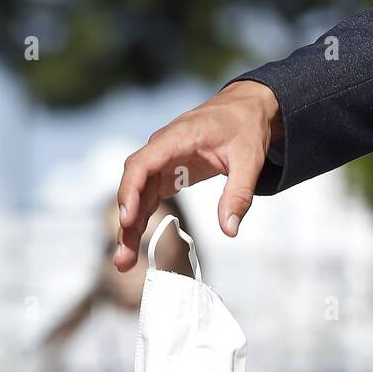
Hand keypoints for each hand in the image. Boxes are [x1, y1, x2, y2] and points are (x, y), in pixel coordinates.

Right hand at [114, 80, 282, 270]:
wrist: (244, 110)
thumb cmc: (244, 128)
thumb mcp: (249, 161)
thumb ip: (238, 195)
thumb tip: (229, 229)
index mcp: (177, 137)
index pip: (142, 163)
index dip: (130, 191)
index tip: (127, 219)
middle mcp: (162, 149)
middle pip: (134, 184)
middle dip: (126, 221)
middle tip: (123, 255)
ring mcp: (162, 162)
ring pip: (138, 196)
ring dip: (130, 228)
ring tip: (125, 261)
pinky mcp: (167, 174)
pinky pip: (148, 198)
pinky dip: (141, 220)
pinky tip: (135, 245)